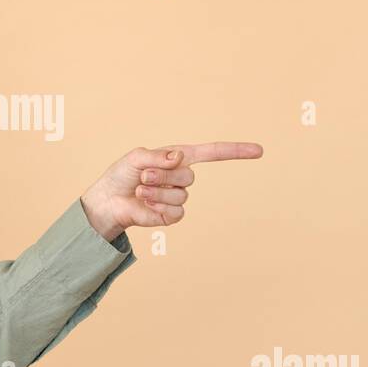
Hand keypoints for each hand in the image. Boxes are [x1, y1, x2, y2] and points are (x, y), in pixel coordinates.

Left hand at [79, 142, 263, 241]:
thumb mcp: (136, 158)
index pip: (212, 153)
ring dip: (156, 191)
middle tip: (143, 176)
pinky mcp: (171, 215)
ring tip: (141, 189)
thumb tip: (178, 157)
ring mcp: (178, 197)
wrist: (109, 201)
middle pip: (188, 176)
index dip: (235, 151)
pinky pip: (176, 212)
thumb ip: (157, 156)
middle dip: (162, 176)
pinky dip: (158, 206)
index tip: (258, 151)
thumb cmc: (121, 175)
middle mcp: (181, 177)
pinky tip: (145, 203)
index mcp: (178, 158)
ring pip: (181, 195)